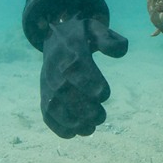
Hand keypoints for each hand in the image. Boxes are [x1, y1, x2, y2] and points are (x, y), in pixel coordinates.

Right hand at [40, 16, 127, 137]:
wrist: (54, 37)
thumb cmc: (81, 36)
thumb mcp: (95, 28)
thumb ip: (109, 39)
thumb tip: (119, 52)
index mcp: (70, 49)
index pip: (76, 66)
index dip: (89, 82)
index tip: (104, 95)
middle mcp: (55, 67)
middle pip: (64, 89)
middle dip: (82, 107)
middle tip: (100, 117)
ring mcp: (47, 82)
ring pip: (53, 104)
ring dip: (70, 120)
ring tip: (90, 129)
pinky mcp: (44, 94)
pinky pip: (46, 112)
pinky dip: (56, 126)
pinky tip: (73, 134)